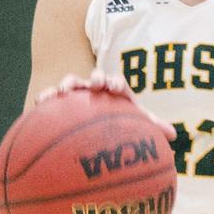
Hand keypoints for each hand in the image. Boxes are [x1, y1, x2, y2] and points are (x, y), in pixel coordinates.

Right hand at [37, 69, 172, 136]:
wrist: (97, 125)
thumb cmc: (119, 124)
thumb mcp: (135, 126)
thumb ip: (152, 128)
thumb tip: (173, 135)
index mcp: (115, 92)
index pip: (117, 83)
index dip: (115, 82)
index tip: (113, 88)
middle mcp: (96, 89)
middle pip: (95, 78)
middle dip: (95, 78)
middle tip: (95, 84)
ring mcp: (78, 94)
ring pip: (72, 83)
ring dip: (68, 84)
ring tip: (62, 91)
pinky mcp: (62, 102)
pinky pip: (53, 96)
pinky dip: (46, 96)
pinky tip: (39, 103)